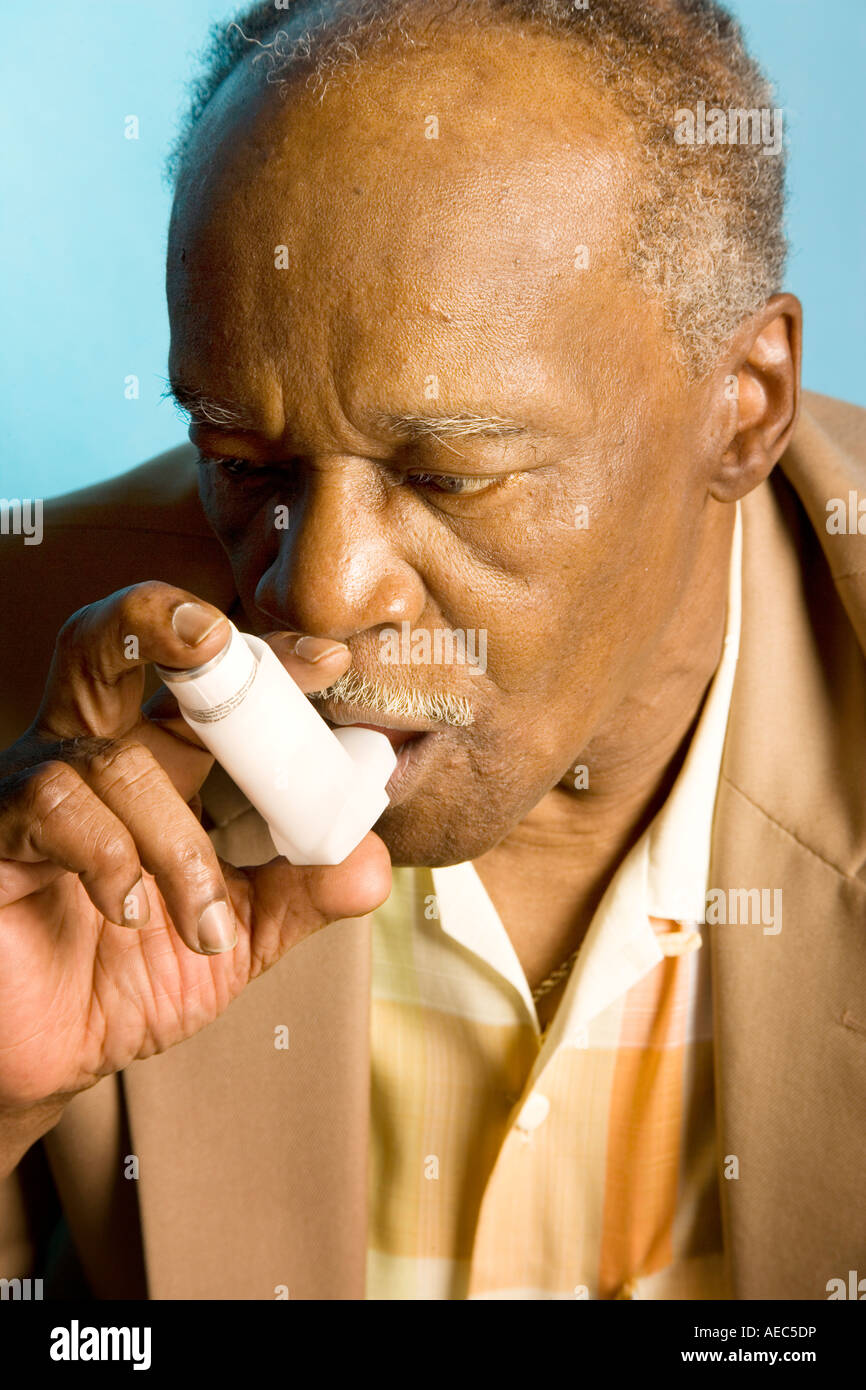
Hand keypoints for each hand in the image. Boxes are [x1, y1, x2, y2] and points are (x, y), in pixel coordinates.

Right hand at [0, 581, 390, 1111]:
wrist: (46, 1056)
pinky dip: (110, 856)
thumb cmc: (127, 981)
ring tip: (204, 923)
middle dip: (162, 619)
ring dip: (178, 846)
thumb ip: (302, 896)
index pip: (207, 683)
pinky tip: (129, 910)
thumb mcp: (238, 938)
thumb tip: (373, 861)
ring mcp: (35, 788)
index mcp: (156, 764)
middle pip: (110, 643)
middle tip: (215, 636)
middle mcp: (91, 756)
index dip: (264, 660)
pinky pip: (55, 804)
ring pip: (116, 759)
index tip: (330, 662)